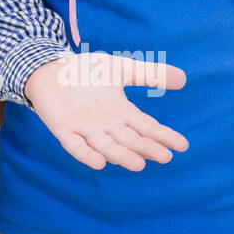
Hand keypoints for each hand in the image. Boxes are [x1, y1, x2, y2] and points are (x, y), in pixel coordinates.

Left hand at [23, 52, 188, 170]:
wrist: (49, 69)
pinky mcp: (63, 129)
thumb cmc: (86, 72)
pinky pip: (75, 145)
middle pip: (130, 139)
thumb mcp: (120, 68)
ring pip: (107, 146)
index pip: (147, 127)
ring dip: (121, 156)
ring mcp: (85, 129)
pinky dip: (85, 154)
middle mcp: (107, 125)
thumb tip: (184, 78)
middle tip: (165, 157)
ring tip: (139, 165)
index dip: (163, 136)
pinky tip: (98, 163)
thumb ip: (149, 74)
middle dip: (146, 148)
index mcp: (122, 112)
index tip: (183, 146)